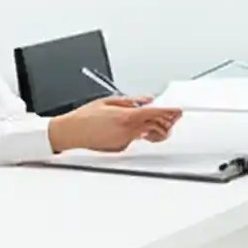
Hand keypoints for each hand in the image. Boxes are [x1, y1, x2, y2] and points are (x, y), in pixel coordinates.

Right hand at [49, 97, 182, 152]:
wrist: (70, 133)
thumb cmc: (84, 117)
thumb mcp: (108, 102)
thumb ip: (131, 101)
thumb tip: (146, 99)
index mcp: (125, 117)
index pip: (154, 113)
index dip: (168, 111)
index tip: (178, 109)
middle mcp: (127, 131)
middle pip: (155, 126)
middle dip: (166, 120)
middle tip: (171, 115)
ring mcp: (125, 142)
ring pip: (148, 134)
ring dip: (155, 128)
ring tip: (154, 121)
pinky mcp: (120, 148)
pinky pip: (135, 139)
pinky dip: (139, 133)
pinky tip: (134, 127)